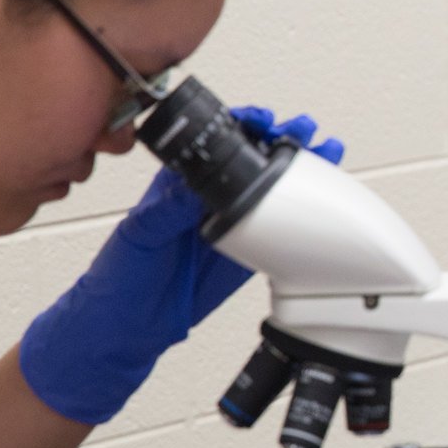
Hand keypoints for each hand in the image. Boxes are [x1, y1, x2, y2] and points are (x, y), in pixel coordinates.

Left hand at [19, 108, 344, 424]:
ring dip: (301, 166)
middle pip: (255, 157)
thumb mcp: (138, 234)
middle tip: (302, 130)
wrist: (130, 326)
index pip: (216, 142)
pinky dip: (306, 209)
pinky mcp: (252, 249)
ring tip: (326, 150)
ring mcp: (234, 221)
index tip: (260, 121)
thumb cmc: (121, 274)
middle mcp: (210, 196)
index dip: (242, 124)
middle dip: (283, 138)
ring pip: (274, 187)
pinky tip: (326, 194)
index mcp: (180, 182)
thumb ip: (167, 210)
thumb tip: (196, 188)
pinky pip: (284, 226)